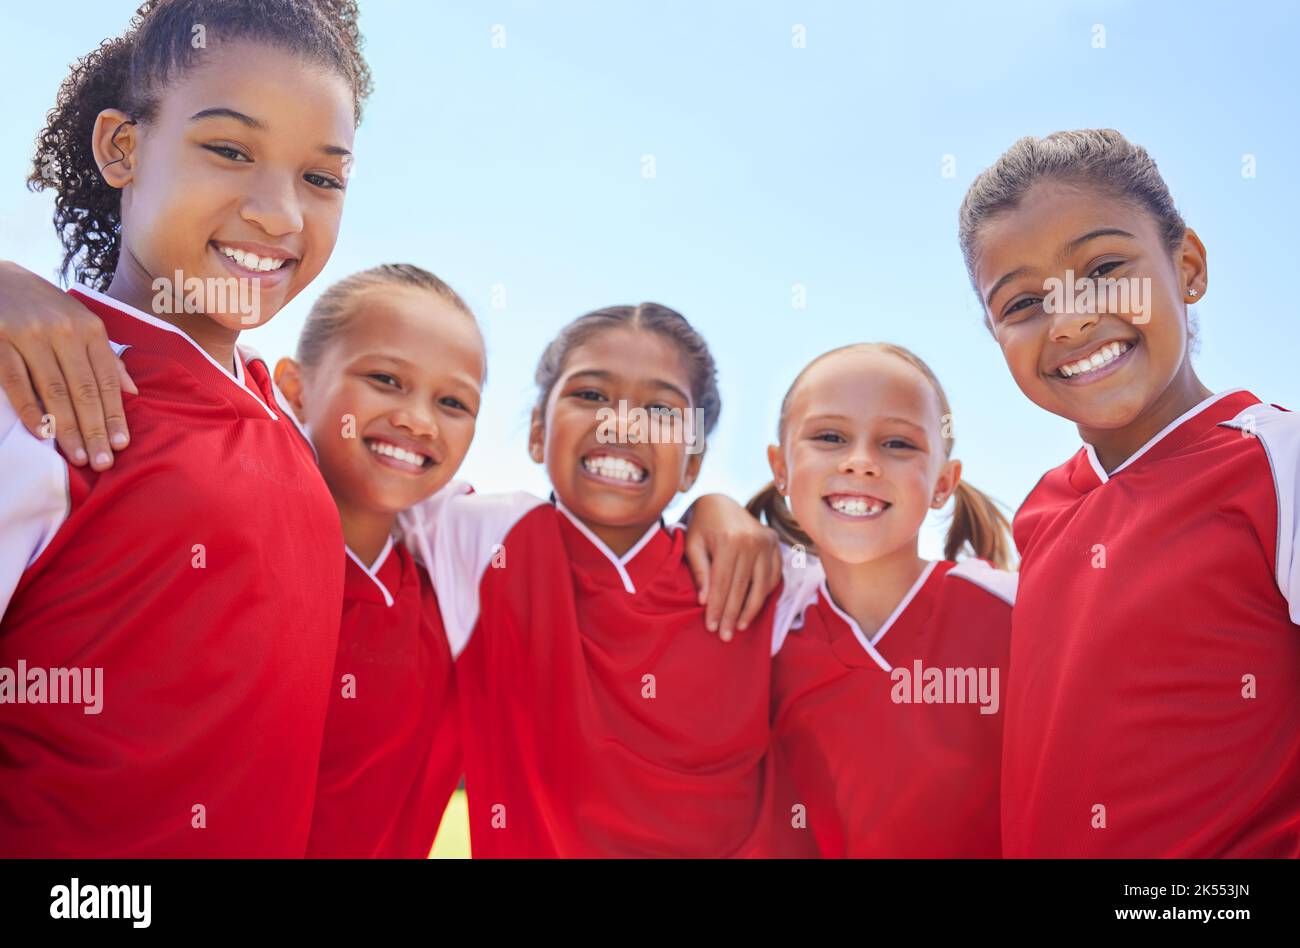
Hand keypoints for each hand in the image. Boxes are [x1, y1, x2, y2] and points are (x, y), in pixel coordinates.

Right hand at [0, 262, 136, 469]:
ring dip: (67, 428)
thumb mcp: (81, 323)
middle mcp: (63, 331)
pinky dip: (30, 410)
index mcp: (90, 328)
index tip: (121, 445)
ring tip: (78, 457)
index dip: (115, 415)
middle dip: (95, 430)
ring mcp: (29, 335)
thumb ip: (106, 357)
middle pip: (84, 391)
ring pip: (53, 391)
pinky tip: (42, 435)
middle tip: (102, 463)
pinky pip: (17, 383)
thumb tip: (133, 391)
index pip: (106, 381)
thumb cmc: (45, 307)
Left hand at [682, 493, 781, 640]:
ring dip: (750, 610)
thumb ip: (699, 571)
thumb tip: (705, 601)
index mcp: (730, 539)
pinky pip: (773, 576)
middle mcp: (753, 541)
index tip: (711, 627)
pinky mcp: (775, 544)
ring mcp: (767, 543)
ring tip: (738, 627)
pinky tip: (752, 609)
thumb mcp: (692, 543)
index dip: (717, 607)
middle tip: (724, 636)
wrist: (721, 501)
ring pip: (760, 586)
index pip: (722, 582)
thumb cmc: (701, 524)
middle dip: (731, 614)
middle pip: (741, 587)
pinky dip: (764, 594)